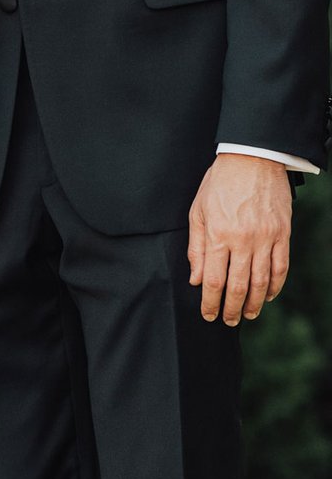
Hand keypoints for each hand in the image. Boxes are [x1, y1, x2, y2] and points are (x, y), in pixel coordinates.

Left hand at [188, 154, 291, 325]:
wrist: (252, 158)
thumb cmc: (220, 182)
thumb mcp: (198, 210)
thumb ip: (196, 247)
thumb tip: (196, 279)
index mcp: (218, 234)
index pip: (214, 280)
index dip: (210, 302)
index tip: (208, 314)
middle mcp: (243, 240)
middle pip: (238, 286)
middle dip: (231, 309)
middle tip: (227, 320)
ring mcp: (265, 238)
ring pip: (262, 282)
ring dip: (255, 303)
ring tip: (248, 315)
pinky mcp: (282, 235)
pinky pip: (280, 268)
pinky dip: (275, 286)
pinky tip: (269, 295)